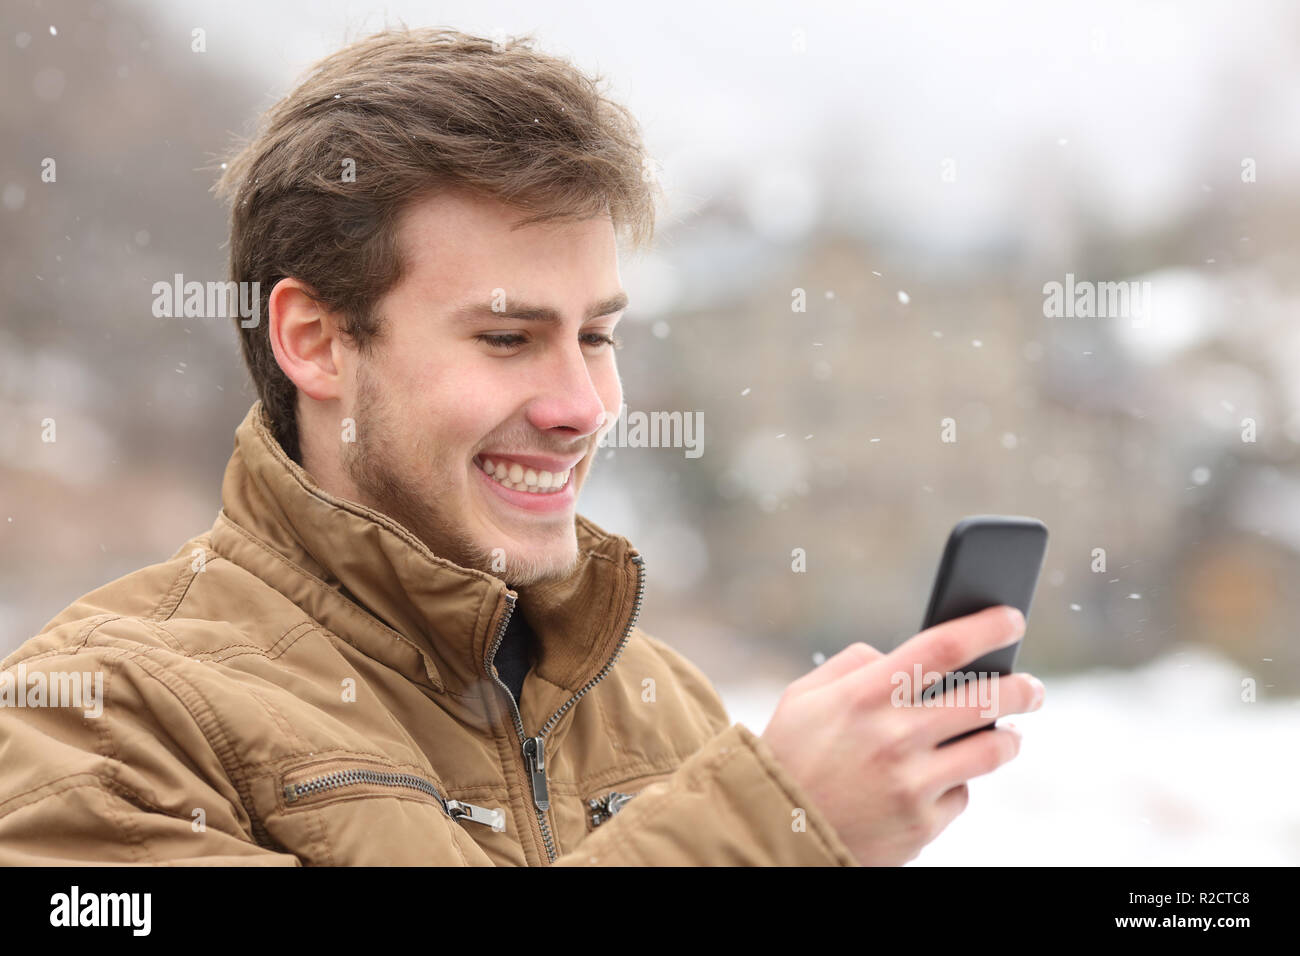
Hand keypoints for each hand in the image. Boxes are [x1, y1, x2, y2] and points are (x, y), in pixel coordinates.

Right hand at [759, 605, 1044, 864]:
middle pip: (986, 698)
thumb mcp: (805, 697)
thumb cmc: (790, 755)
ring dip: (1008, 737)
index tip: (1013, 618)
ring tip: (1008, 732)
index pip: (943, 646)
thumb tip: (896, 655)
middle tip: (1032, 687)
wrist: (774, 833)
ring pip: (991, 750)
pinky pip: (961, 793)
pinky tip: (942, 778)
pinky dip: (956, 783)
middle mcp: (894, 736)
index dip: (986, 627)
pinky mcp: (921, 824)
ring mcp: (911, 783)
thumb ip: (853, 666)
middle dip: (1021, 688)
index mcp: (864, 695)